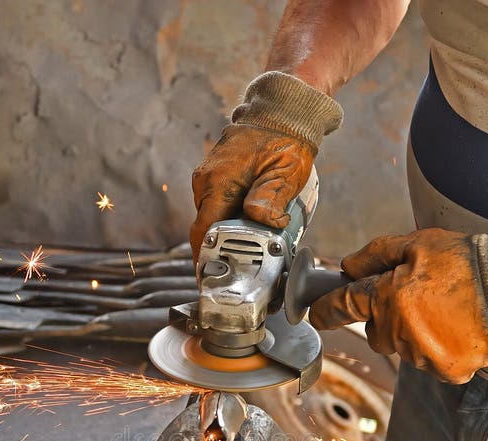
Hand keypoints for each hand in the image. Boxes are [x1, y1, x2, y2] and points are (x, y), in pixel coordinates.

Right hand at [190, 125, 314, 261]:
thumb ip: (270, 198)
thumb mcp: (285, 172)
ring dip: (230, 233)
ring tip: (256, 243)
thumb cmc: (284, 140)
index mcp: (217, 183)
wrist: (281, 113)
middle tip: (247, 266)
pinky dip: (232, 219)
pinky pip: (218, 207)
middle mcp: (205, 182)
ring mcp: (208, 179)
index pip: (202, 232)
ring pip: (214, 219)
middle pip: (208, 229)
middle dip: (224, 249)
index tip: (208, 279)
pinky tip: (252, 224)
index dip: (204, 259)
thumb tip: (258, 219)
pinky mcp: (215, 179)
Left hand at [308, 228, 487, 383]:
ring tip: (445, 311)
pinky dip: (438, 348)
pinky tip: (456, 329)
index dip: (326, 309)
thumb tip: (348, 266)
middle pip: (376, 332)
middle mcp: (399, 331)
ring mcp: (421, 354)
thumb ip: (377, 254)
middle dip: (387, 318)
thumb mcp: (420, 244)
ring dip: (415, 333)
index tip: (316, 314)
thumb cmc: (468, 264)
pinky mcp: (443, 370)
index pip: (345, 304)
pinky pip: (429, 361)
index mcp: (388, 297)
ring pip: (404, 347)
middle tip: (416, 299)